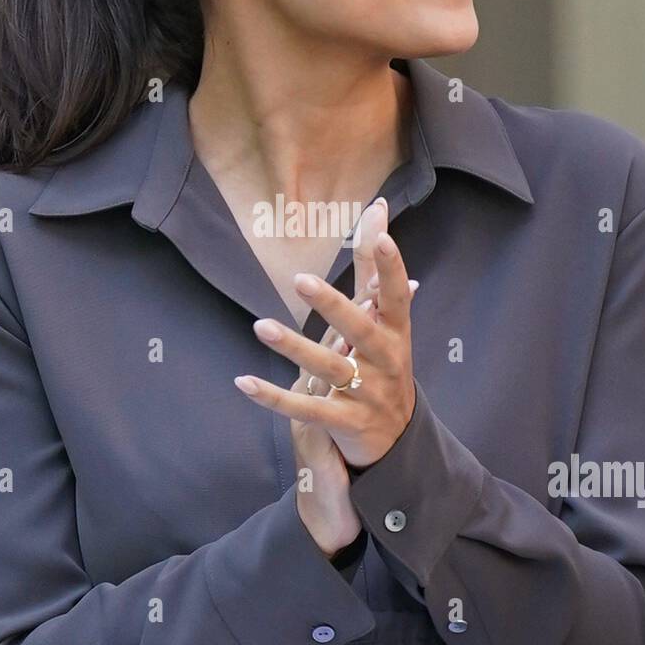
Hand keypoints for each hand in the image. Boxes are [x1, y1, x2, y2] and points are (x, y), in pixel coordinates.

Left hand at [285, 200, 411, 554]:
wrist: (400, 438)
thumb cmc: (386, 363)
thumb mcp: (388, 319)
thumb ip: (375, 266)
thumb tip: (377, 207)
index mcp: (397, 332)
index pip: (397, 295)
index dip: (392, 268)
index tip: (384, 238)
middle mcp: (386, 361)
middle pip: (360, 330)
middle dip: (333, 305)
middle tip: (301, 279)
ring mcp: (366, 394)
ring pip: (329, 369)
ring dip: (294, 347)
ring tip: (260, 326)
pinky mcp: (345, 423)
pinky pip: (306, 410)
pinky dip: (274, 397)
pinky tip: (244, 381)